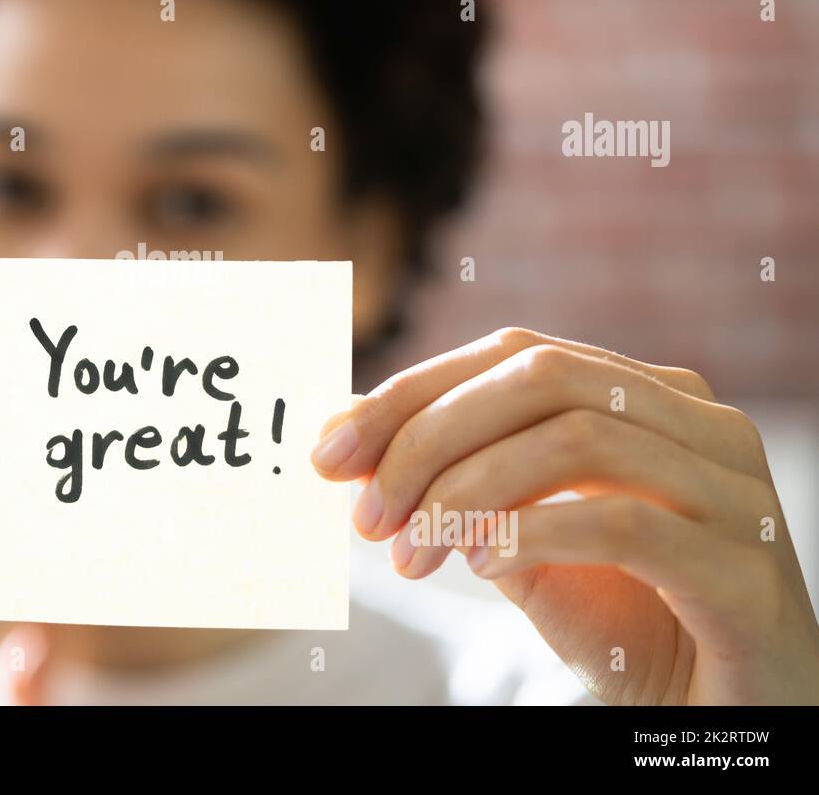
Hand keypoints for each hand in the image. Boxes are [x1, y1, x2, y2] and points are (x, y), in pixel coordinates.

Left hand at [311, 328, 818, 703]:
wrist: (724, 721)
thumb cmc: (627, 625)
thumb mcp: (523, 542)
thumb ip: (458, 481)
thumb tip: (350, 430)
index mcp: (648, 398)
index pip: (515, 356)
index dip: (410, 394)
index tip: (331, 453)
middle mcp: (699, 424)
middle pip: (539, 379)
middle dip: (427, 438)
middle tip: (364, 517)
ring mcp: (734, 491)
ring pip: (578, 438)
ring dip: (467, 492)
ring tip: (411, 555)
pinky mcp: (745, 571)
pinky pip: (624, 524)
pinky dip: (533, 535)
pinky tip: (480, 568)